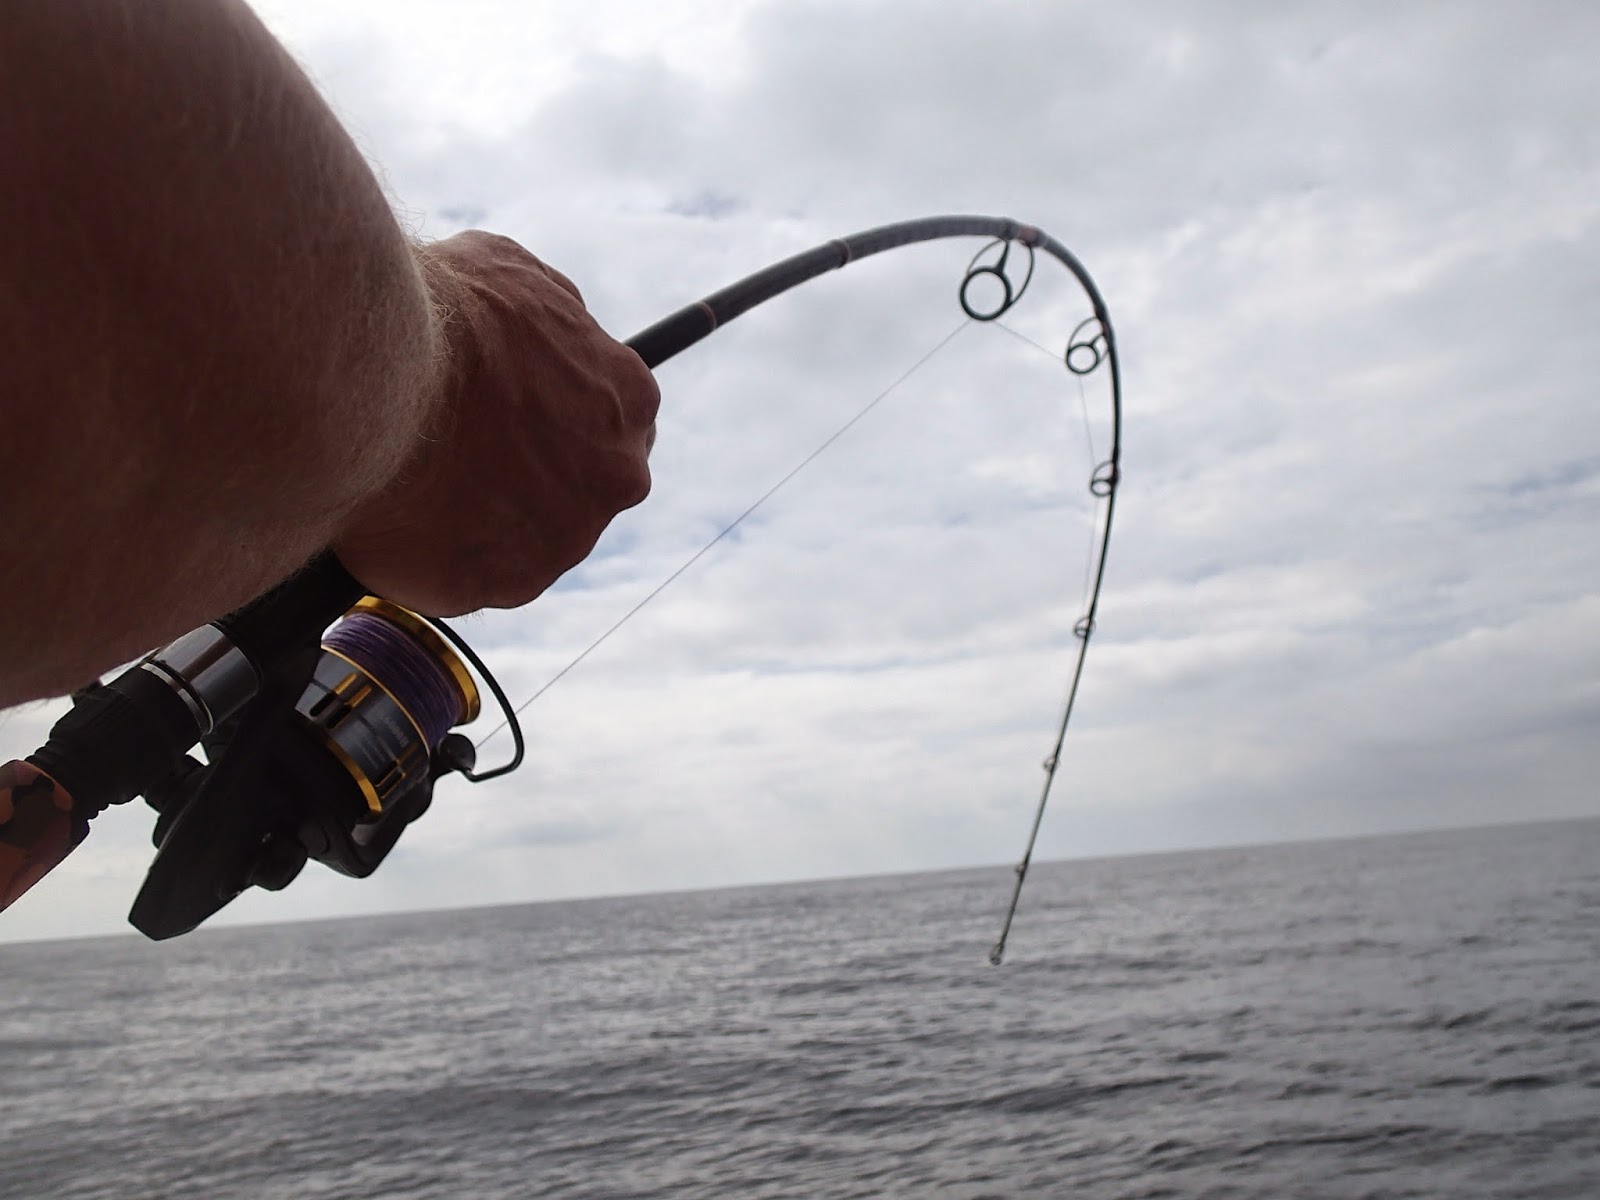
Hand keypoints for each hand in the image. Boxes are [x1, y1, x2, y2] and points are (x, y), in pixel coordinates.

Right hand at [331, 231, 658, 614]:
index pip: (602, 428)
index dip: (548, 426)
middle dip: (519, 482)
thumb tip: (538, 338)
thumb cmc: (441, 310)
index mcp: (629, 399)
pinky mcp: (506, 587)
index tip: (506, 425)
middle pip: (571, 494)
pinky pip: (468, 583)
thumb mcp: (512, 276)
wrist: (383, 371)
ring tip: (407, 484)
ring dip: (473, 524)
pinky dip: (431, 562)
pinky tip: (393, 523)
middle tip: (451, 459)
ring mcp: (565, 540)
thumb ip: (547, 322)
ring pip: (519, 543)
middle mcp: (615, 479)